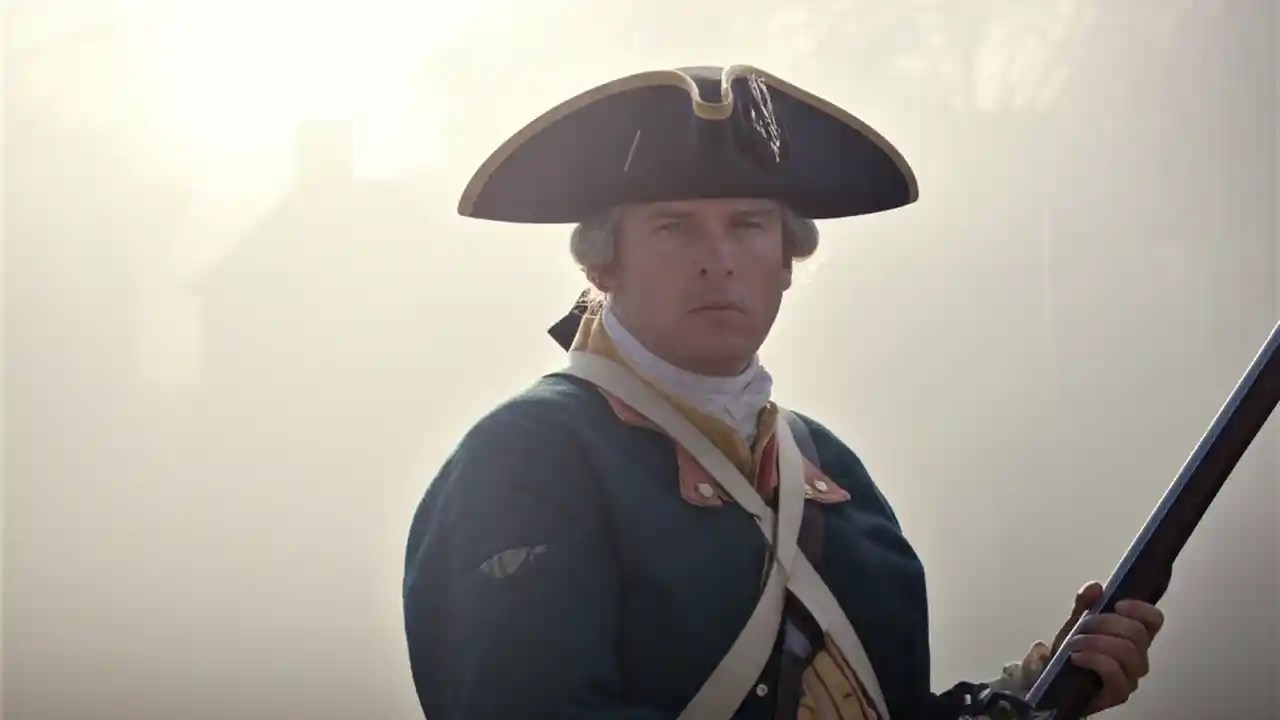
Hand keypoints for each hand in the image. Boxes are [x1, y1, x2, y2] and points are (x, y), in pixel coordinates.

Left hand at [1051, 581, 1164, 714]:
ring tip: (1073, 644)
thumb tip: (1095, 588)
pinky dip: (1093, 659)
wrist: (1054, 680)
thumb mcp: (1075, 622)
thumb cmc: (1073, 650)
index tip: (1117, 604)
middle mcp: (1139, 657)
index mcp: (1133, 636)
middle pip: (1137, 632)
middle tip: (1081, 627)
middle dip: (1105, 623)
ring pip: (1127, 651)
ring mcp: (1132, 677)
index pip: (1154, 619)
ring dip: (1095, 641)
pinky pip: (1114, 671)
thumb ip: (1084, 603)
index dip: (1140, 609)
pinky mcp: (1119, 693)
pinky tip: (1075, 657)